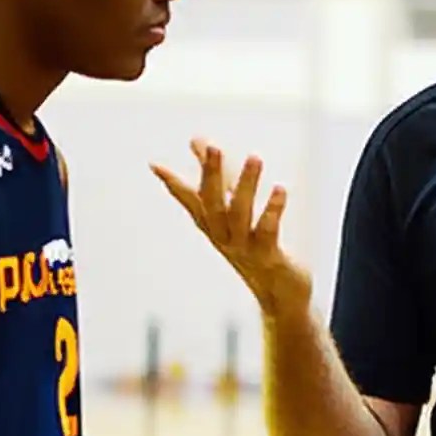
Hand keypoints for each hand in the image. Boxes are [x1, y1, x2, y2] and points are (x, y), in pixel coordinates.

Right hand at [151, 138, 310, 312]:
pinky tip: (280, 189)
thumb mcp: (233, 208)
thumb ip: (218, 175)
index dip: (173, 184)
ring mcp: (244, 248)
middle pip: (212, 204)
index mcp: (214, 226)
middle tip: (213, 147)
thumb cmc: (255, 246)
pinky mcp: (268, 256)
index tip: (155, 165)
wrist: (280, 294)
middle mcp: (224, 237)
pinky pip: (267, 231)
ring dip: (246, 185)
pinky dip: (272, 209)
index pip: (190, 201)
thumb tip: (197, 141)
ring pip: (239, 215)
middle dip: (211, 175)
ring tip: (254, 157)